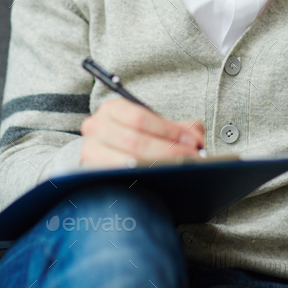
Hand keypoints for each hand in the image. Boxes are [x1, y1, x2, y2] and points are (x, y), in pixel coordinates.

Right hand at [80, 97, 204, 167]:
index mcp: (112, 108)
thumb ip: (178, 128)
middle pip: (135, 141)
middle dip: (168, 150)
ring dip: (158, 165)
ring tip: (182, 168)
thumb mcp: (155, 127)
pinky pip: (119, 176)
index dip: (169, 131)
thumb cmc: (136, 138)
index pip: (141, 118)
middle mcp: (95, 126)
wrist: (109, 155)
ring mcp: (90, 150)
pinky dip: (142, 177)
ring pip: (128, 161)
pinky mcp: (90, 172)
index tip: (193, 141)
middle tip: (192, 157)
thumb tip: (197, 138)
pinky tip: (161, 178)